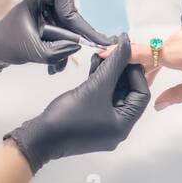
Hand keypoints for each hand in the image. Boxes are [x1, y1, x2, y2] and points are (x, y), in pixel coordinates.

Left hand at [0, 0, 115, 76]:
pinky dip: (60, 51)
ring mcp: (43, 13)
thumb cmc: (0, 43)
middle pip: (70, 13)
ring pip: (67, 28)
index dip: (71, 9)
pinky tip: (55, 66)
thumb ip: (56, 51)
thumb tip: (77, 47)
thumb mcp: (30, 49)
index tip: (73, 29)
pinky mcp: (44, 26)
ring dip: (66, 49)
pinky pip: (60, 35)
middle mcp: (42, 1)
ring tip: (58, 67)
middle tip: (90, 48)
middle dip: (74, 36)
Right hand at [4, 35, 150, 172]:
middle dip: (121, 69)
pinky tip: (95, 63)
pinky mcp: (91, 119)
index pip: (141, 93)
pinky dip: (99, 81)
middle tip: (116, 48)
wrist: (39, 138)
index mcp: (124, 125)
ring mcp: (104, 124)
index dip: (136, 71)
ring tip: (104, 51)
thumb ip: (113, 64)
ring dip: (109, 72)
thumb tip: (126, 44)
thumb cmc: (69, 117)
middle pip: (128, 92)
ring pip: (113, 93)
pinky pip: (101, 97)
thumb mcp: (95, 87)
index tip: (127, 52)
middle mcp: (118, 126)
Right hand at [110, 21, 181, 109]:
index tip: (104, 53)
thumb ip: (178, 94)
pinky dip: (179, 51)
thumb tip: (160, 104)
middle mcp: (181, 37)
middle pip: (155, 53)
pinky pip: (181, 40)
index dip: (122, 54)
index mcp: (179, 51)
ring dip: (166, 60)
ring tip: (173, 73)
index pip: (144, 53)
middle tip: (142, 81)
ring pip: (169, 47)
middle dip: (147, 67)